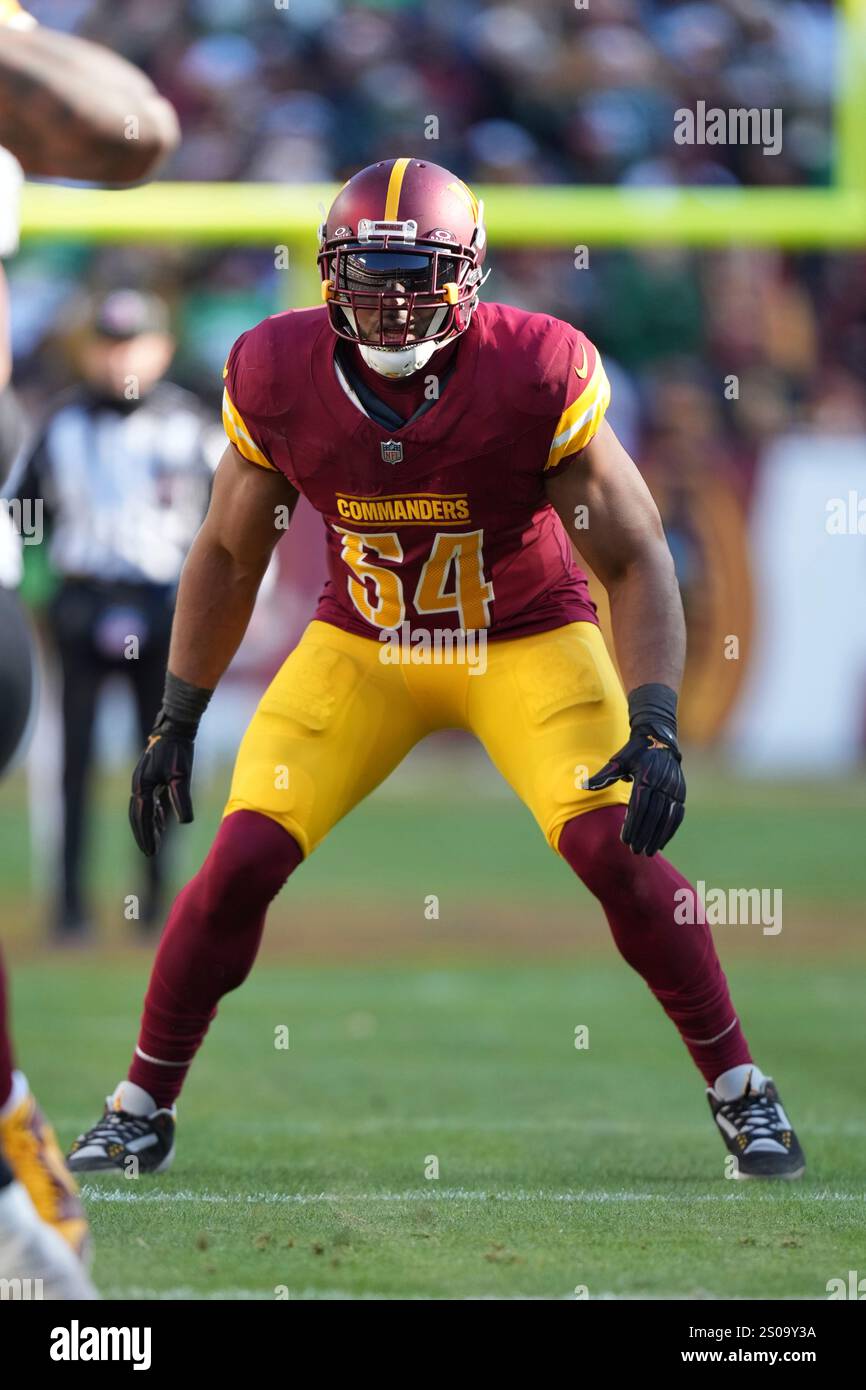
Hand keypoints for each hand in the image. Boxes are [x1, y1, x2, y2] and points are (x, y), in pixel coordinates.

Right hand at [129, 711, 195, 856]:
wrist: (175, 728)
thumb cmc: (178, 751)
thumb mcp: (182, 776)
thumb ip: (181, 798)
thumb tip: (185, 822)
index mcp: (142, 786)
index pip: (142, 817)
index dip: (146, 835)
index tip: (152, 853)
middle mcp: (138, 785)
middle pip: (137, 815)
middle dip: (143, 834)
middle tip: (150, 852)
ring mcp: (143, 781)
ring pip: (142, 809)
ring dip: (148, 825)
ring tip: (157, 841)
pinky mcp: (150, 778)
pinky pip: (148, 801)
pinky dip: (153, 814)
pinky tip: (161, 823)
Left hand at [585, 726, 685, 856]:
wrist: (659, 738)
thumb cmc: (635, 752)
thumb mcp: (618, 761)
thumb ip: (603, 777)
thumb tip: (582, 786)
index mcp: (646, 776)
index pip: (639, 806)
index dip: (633, 825)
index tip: (625, 840)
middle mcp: (663, 783)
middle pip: (653, 815)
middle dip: (644, 835)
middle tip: (635, 851)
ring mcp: (675, 788)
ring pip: (667, 818)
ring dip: (658, 837)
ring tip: (648, 852)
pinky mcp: (681, 793)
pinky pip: (677, 815)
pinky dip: (670, 830)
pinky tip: (661, 843)